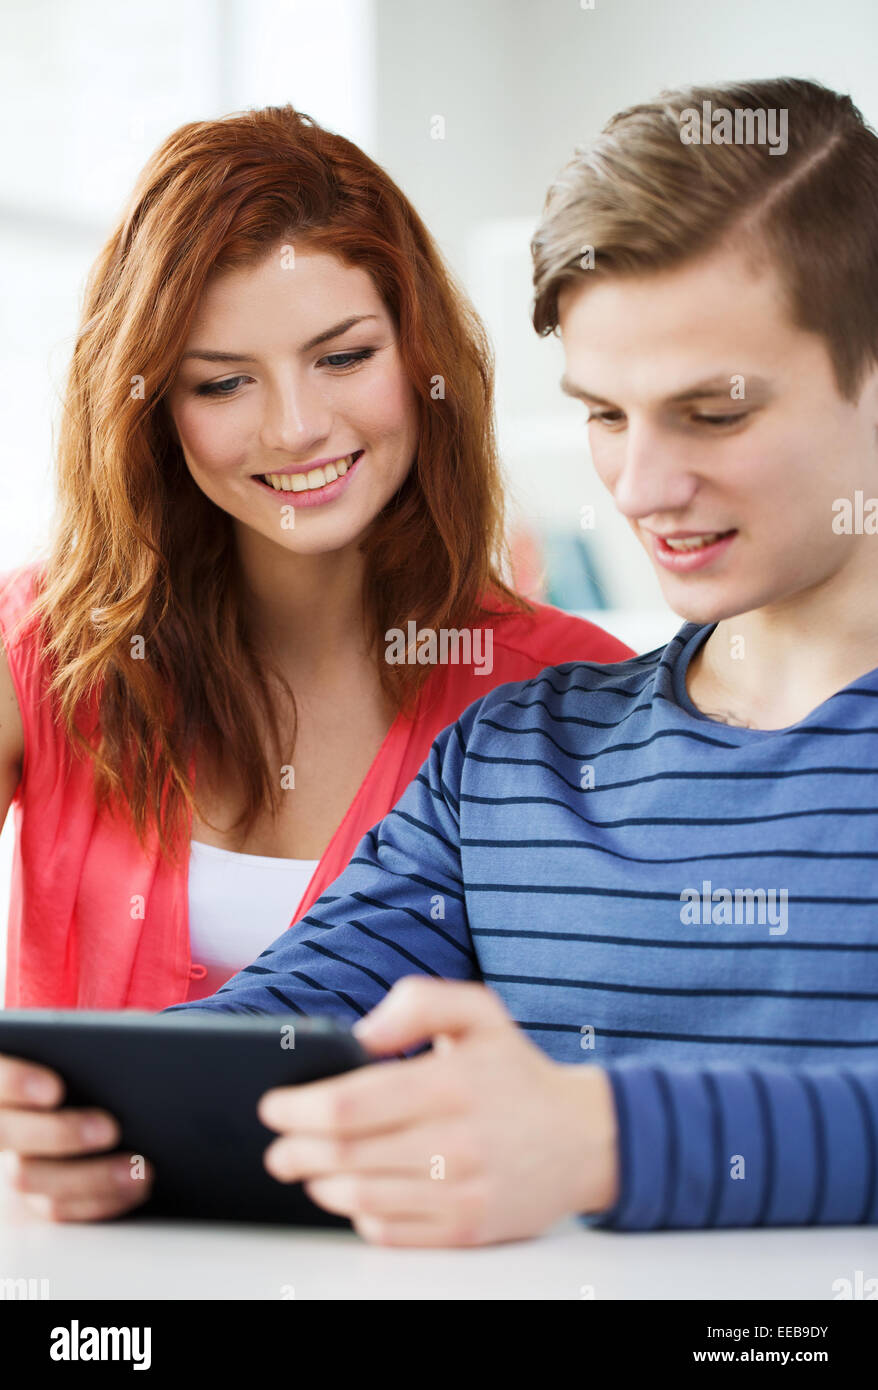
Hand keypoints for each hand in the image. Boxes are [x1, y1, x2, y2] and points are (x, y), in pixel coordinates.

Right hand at [0, 1052, 152, 1220]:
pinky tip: (135, 1187)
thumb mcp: (79, 1044)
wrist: (69, 1104)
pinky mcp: (26, 1203)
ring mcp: (4, 1166)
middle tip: (110, 1128)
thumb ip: (92, 1039)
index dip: (16, 1082)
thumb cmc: (78, 1061)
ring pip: (30, 1180)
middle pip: (6, 1134)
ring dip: (89, 1177)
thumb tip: (131, 1035)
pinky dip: (98, 1203)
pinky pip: (55, 1211)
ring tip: (138, 1168)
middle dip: (60, 1133)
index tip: (55, 1088)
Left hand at [258, 978, 618, 1245]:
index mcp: (453, 1083)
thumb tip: (362, 1032)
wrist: (587, 1139)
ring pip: (362, 1197)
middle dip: (297, 1152)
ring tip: (306, 1169)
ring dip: (320, 1184)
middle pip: (347, 1156)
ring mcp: (463, 1192)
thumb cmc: (517, 1072)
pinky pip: (391, 1231)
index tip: (273, 1106)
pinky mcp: (467, 1230)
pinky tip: (352, 1194)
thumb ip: (419, 1001)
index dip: (300, 1109)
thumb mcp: (479, 1011)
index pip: (352, 1104)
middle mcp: (457, 1142)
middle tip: (276, 1149)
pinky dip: (359, 1214)